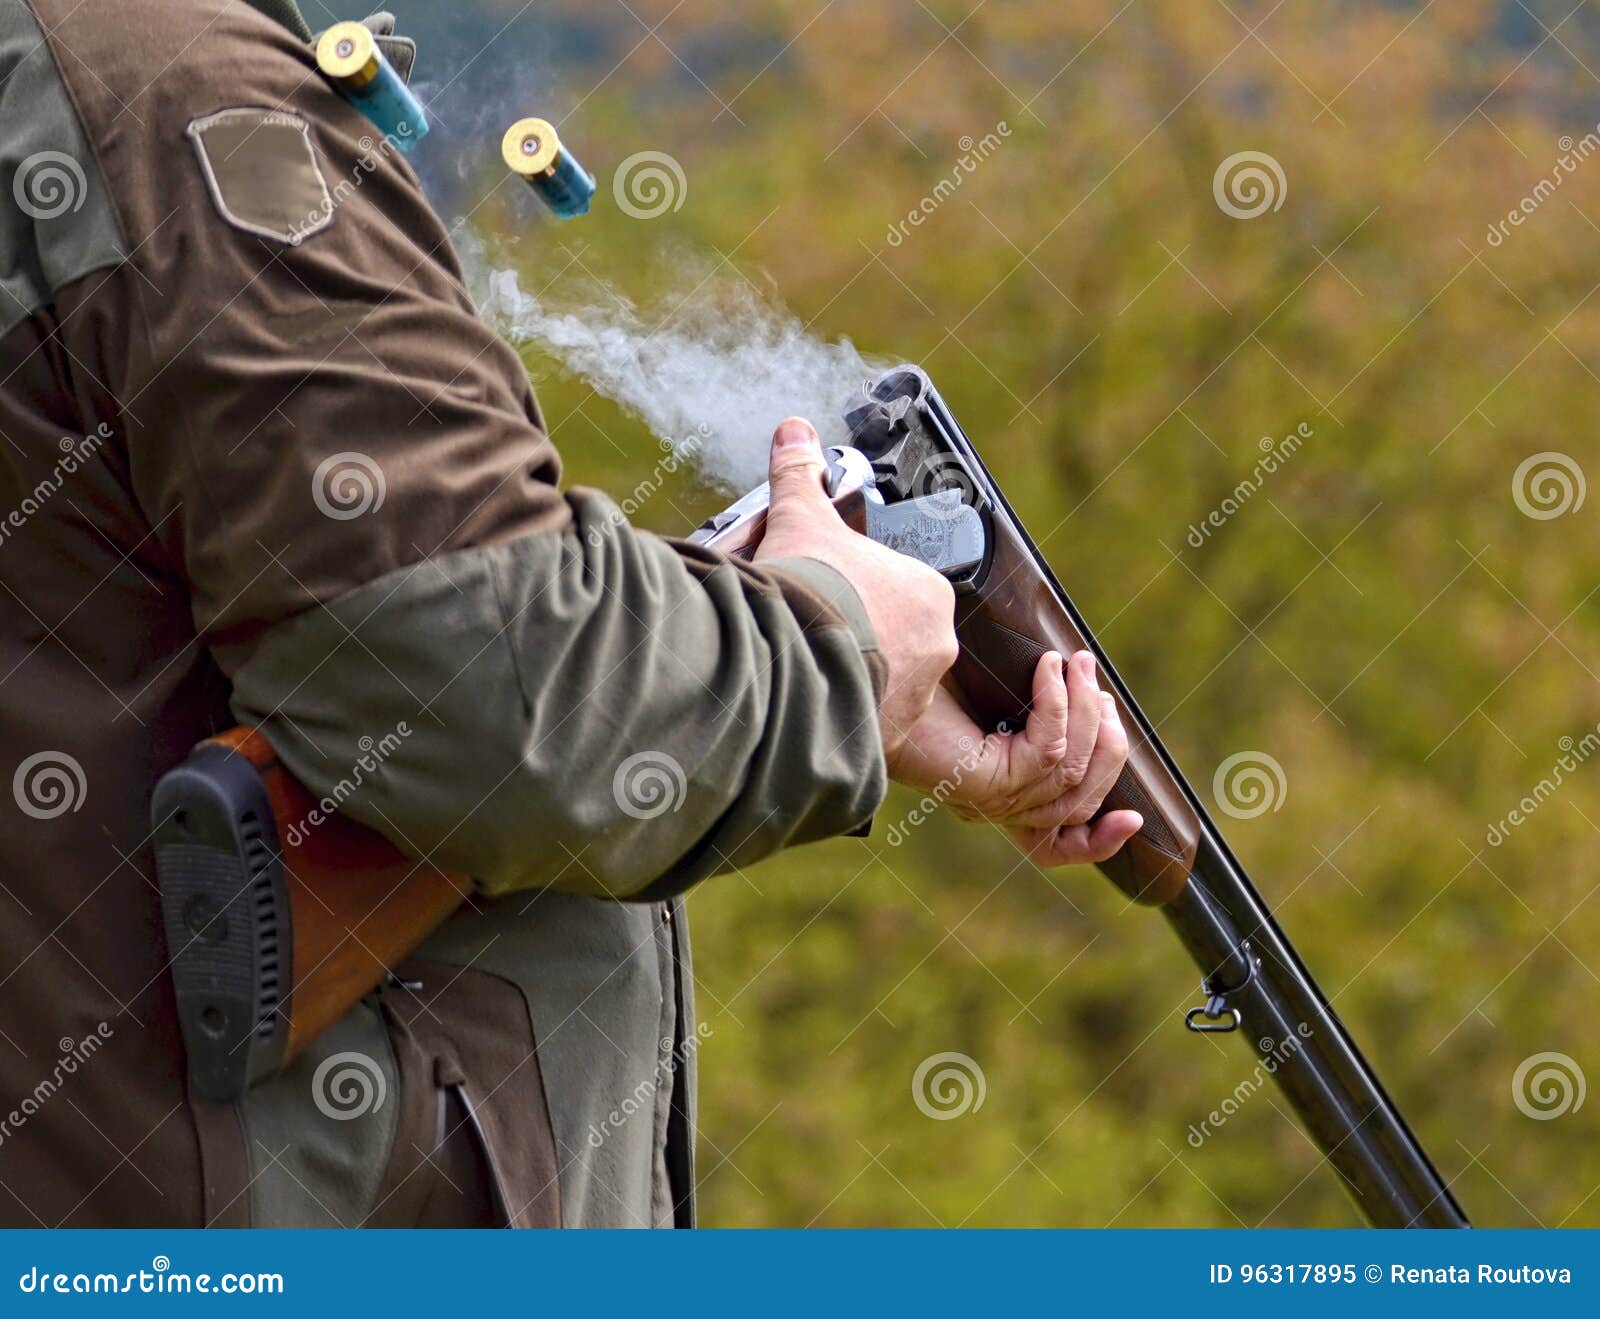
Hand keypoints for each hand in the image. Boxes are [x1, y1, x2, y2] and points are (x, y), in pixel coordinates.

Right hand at [754, 417, 957, 758]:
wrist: (790, 661)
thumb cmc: (808, 587)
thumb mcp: (800, 520)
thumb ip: (800, 476)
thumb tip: (795, 432)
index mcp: (928, 592)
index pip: (903, 590)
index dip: (864, 589)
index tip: (833, 591)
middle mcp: (936, 645)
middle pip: (900, 638)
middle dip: (862, 635)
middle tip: (816, 627)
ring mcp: (916, 695)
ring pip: (887, 683)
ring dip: (855, 676)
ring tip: (807, 664)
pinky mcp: (888, 735)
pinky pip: (868, 722)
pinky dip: (842, 714)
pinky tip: (809, 700)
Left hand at [889, 649, 1143, 866]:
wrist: (869, 678)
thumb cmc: (921, 682)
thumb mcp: (992, 695)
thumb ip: (1034, 704)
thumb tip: (1078, 675)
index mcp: (1002, 795)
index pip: (1060, 846)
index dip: (1101, 842)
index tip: (1135, 820)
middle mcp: (999, 807)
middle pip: (1085, 796)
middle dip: (1108, 738)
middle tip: (1096, 681)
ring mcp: (994, 799)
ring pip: (1074, 769)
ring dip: (1088, 709)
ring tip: (1077, 663)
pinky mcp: (986, 783)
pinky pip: (1049, 750)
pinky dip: (1059, 703)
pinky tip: (1047, 669)